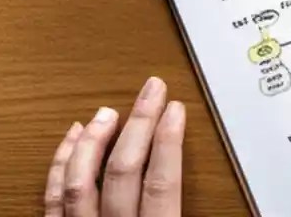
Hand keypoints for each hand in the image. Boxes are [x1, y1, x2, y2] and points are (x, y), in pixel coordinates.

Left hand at [44, 77, 186, 216]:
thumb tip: (237, 200)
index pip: (161, 184)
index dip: (168, 142)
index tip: (174, 109)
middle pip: (122, 172)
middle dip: (139, 125)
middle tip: (152, 90)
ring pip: (80, 182)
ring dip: (93, 141)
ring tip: (107, 112)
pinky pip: (53, 198)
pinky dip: (61, 165)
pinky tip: (72, 138)